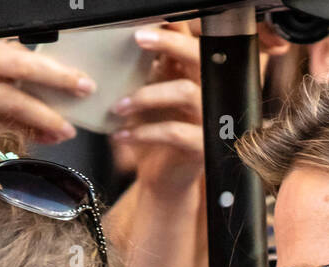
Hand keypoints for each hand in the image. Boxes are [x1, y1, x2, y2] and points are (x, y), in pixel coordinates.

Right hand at [0, 27, 93, 144]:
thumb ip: (13, 52)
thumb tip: (50, 70)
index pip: (21, 62)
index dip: (54, 75)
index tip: (82, 83)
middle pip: (12, 95)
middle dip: (47, 112)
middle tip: (73, 123)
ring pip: (4, 118)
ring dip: (37, 128)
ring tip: (63, 133)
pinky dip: (23, 134)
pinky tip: (45, 138)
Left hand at [112, 25, 203, 194]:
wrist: (164, 181)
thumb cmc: (157, 137)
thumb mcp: (152, 98)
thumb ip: (151, 71)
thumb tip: (132, 37)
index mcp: (197, 78)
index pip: (193, 43)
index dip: (175, 29)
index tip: (146, 23)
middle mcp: (210, 95)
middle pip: (200, 57)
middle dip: (171, 42)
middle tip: (139, 39)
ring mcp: (210, 121)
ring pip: (185, 92)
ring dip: (146, 95)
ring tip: (118, 106)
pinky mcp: (203, 147)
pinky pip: (174, 132)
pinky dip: (143, 133)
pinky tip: (122, 135)